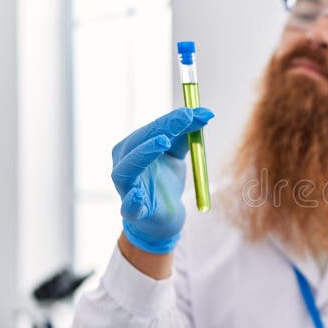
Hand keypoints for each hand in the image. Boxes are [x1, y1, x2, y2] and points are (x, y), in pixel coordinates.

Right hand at [111, 107, 214, 253]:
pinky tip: (138, 195)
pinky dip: (132, 202)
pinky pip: (129, 207)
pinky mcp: (133, 212)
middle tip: (184, 119)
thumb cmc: (166, 181)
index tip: (193, 111)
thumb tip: (205, 112)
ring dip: (144, 154)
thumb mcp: (177, 154)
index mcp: (132, 149)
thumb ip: (186, 135)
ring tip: (164, 142)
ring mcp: (125, 190)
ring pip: (125, 171)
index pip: (149, 130)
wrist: (165, 216)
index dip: (170, 119)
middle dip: (160, 129)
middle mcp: (123, 166)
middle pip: (136, 144)